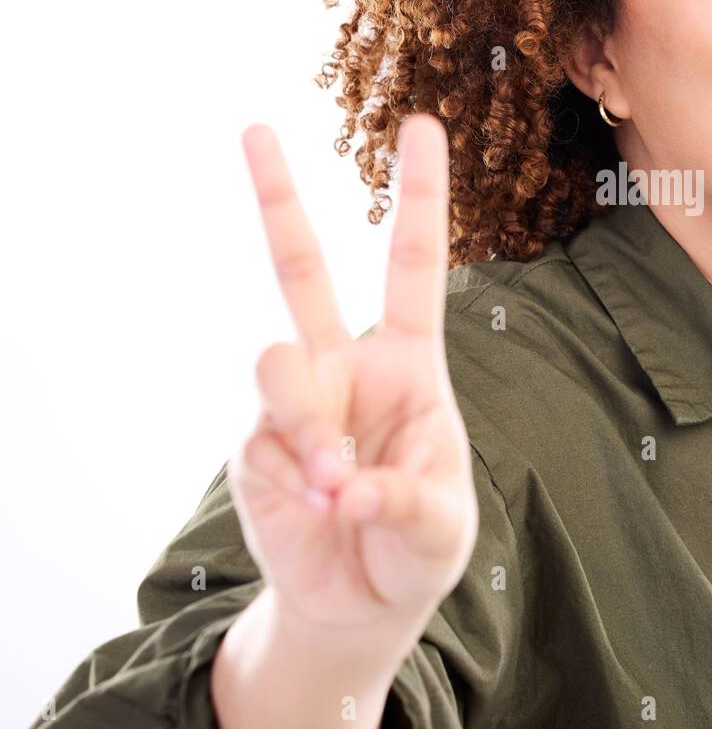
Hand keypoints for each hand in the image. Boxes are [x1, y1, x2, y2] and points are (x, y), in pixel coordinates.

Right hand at [229, 114, 477, 638]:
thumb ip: (403, 497)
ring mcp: (295, 402)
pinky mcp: (257, 445)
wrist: (361, 602)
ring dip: (311, 424)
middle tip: (253, 127)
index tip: (420, 126)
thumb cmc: (418, 544)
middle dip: (277, 198)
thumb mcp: (440, 524)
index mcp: (408, 363)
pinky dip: (298, 475)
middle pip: (300, 269)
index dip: (419, 197)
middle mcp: (345, 366)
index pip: (412, 267)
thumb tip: (343, 484)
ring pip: (279, 361)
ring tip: (338, 486)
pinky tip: (318, 506)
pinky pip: (265, 436)